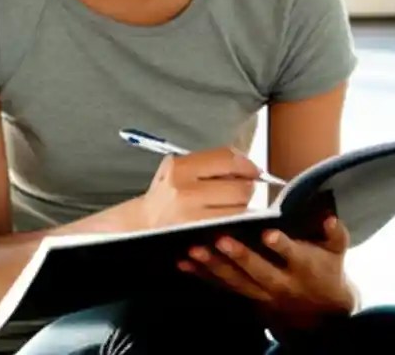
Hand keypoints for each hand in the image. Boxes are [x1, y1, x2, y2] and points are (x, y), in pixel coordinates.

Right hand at [138, 147, 261, 229]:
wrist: (142, 225)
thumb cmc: (163, 197)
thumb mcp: (176, 171)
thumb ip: (207, 164)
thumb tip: (245, 165)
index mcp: (179, 168)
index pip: (228, 159)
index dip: (247, 165)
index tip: (252, 171)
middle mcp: (185, 190)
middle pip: (241, 187)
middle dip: (247, 189)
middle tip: (242, 192)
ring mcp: (193, 216)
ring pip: (241, 211)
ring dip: (243, 210)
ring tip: (231, 208)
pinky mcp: (200, 236)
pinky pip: (233, 228)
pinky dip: (237, 224)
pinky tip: (229, 221)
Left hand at [179, 215, 356, 330]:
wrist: (319, 311)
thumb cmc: (325, 268)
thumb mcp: (336, 252)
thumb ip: (334, 233)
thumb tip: (329, 217)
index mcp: (305, 267)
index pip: (295, 256)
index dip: (283, 246)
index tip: (268, 233)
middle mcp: (282, 283)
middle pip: (259, 271)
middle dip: (240, 256)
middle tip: (220, 239)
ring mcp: (261, 292)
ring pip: (235, 280)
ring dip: (213, 266)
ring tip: (193, 250)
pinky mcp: (245, 294)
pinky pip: (221, 286)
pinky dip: (202, 275)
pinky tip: (183, 262)